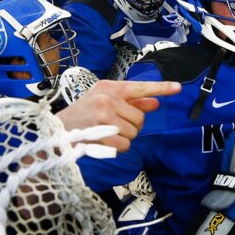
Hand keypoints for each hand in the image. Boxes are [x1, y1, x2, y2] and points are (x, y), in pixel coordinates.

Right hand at [57, 79, 180, 152]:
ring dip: (124, 138)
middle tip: (114, 126)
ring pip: (133, 133)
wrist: (56, 130)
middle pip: (140, 118)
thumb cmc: (84, 115)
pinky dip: (118, 148)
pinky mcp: (100, 133)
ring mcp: (103, 115)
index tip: (178, 87)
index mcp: (110, 88)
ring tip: (107, 133)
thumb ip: (131, 103)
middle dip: (131, 126)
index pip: (140, 86)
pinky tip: (105, 142)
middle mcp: (107, 98)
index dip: (161, 88)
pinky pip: (124, 145)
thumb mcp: (105, 102)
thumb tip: (155, 103)